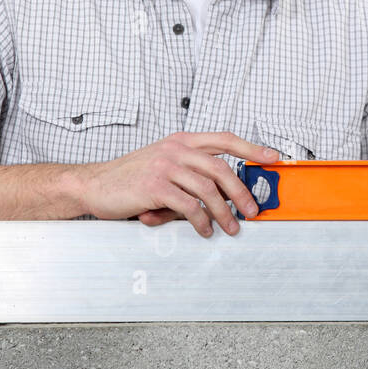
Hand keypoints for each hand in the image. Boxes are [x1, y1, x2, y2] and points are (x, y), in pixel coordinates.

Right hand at [79, 131, 279, 237]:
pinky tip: (204, 229)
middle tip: (252, 211)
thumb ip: (190, 171)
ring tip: (230, 228)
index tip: (273, 157)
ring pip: (208, 189)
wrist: (95, 184)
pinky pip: (189, 206)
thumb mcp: (163, 163)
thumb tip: (224, 193)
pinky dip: (201, 221)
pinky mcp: (155, 186)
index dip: (251, 147)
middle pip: (222, 168)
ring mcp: (165, 165)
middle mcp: (176, 148)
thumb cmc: (131, 177)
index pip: (224, 139)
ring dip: (224, 212)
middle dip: (242, 192)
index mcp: (182, 140)